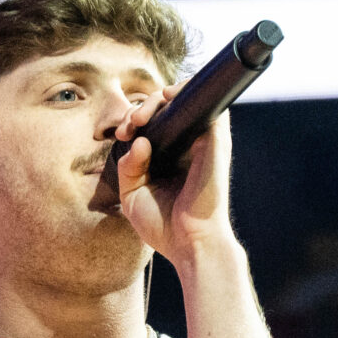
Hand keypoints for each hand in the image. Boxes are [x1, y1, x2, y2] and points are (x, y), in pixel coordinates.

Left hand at [112, 82, 234, 261]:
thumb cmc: (163, 225)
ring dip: (160, 98)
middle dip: (142, 107)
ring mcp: (204, 142)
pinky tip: (166, 100)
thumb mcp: (132, 194)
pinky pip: (208, 104)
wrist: (189, 244)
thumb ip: (128, 166)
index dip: (135, 119)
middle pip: (169, 106)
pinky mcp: (216, 141)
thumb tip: (139, 139)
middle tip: (129, 125)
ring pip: (186, 99)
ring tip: (141, 118)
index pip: (156, 122)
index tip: (121, 133)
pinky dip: (186, 93)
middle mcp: (189, 147)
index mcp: (171, 158)